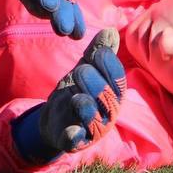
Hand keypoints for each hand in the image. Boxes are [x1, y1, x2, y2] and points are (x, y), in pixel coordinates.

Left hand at [11, 29, 125, 163]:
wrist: (55, 118)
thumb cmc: (78, 90)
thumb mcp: (86, 69)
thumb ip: (97, 52)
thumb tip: (111, 31)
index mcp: (113, 94)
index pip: (117, 79)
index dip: (108, 65)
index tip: (96, 53)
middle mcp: (108, 113)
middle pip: (106, 98)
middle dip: (93, 81)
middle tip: (80, 71)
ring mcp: (92, 130)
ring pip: (94, 119)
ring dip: (86, 104)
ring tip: (76, 95)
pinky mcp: (75, 141)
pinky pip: (76, 140)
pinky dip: (74, 135)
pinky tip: (70, 129)